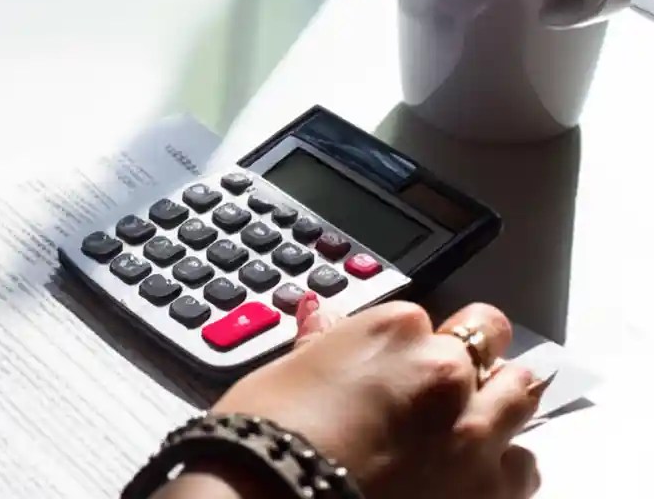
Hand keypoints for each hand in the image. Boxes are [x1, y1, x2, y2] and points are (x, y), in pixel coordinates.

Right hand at [206, 298, 542, 497]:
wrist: (276, 497)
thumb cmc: (269, 440)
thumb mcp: (287, 375)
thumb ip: (322, 343)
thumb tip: (318, 314)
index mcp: (394, 332)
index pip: (423, 318)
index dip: (407, 343)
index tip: (392, 364)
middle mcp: (445, 373)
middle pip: (491, 339)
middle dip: (472, 356)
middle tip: (443, 382)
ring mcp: (474, 432)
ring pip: (521, 396)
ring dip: (499, 404)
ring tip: (466, 426)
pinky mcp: (489, 489)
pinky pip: (525, 466)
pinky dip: (505, 467)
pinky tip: (473, 474)